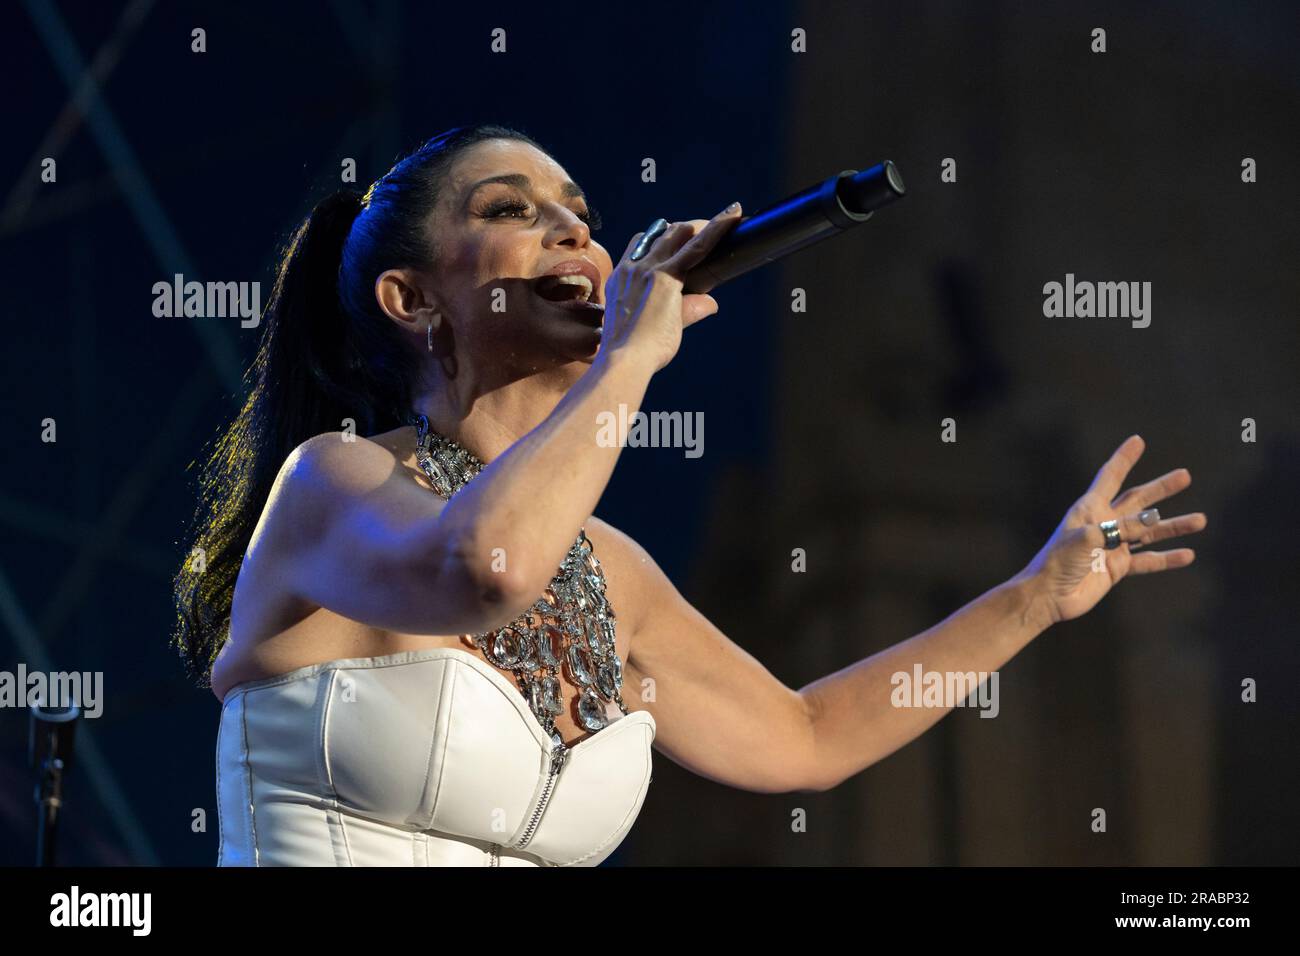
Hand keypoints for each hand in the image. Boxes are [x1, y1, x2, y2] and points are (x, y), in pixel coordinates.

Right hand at [598, 202, 742, 371]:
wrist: (624, 360)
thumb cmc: (637, 352)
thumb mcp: (658, 325)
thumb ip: (687, 310)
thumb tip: (712, 303)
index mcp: (623, 278)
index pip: (641, 244)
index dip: (661, 237)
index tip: (677, 236)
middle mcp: (633, 267)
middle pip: (663, 233)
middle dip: (688, 228)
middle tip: (713, 230)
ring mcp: (648, 269)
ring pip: (680, 233)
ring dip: (704, 225)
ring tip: (730, 219)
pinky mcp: (666, 276)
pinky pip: (698, 246)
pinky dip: (718, 228)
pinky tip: (733, 215)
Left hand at [1015, 435, 1207, 625]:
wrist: (1049, 595)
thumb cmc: (1059, 561)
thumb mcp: (1088, 537)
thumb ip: (1120, 527)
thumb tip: (1153, 518)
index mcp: (1090, 508)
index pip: (1110, 477)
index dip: (1124, 459)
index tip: (1138, 440)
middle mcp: (1104, 523)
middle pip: (1138, 501)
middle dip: (1161, 488)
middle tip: (1185, 475)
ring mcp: (1113, 545)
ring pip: (1149, 532)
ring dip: (1174, 526)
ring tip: (1200, 520)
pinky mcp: (1118, 568)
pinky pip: (1148, 561)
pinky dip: (1167, 558)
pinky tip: (1187, 555)